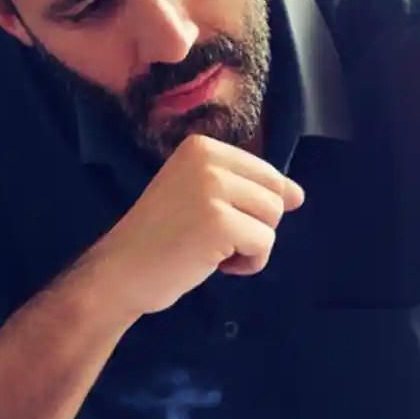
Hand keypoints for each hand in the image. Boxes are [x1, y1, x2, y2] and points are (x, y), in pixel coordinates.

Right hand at [76, 135, 305, 318]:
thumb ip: (248, 191)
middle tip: (211, 237)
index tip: (212, 220)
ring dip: (251, 246)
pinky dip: (248, 264)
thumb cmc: (163, 239)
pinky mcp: (218, 221)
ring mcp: (211, 188)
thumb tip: (298, 195)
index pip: (267, 174)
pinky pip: (264, 244)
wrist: (121, 272)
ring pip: (273, 219)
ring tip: (213, 249)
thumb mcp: (203, 199)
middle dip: (254, 226)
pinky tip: (216, 264)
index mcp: (202, 146)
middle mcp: (207, 159)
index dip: (254, 208)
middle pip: (275, 195)